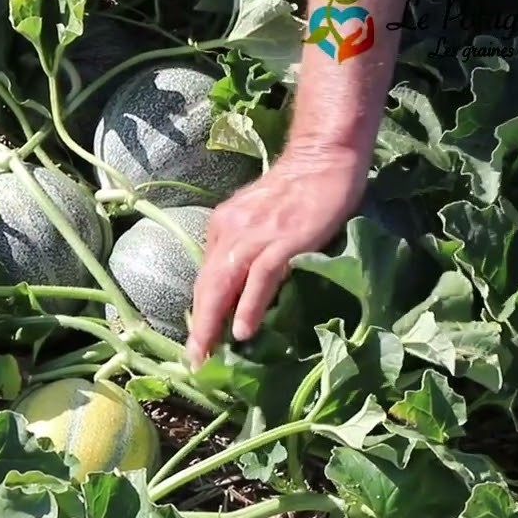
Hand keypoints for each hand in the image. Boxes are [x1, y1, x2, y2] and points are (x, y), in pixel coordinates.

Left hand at [185, 143, 368, 367]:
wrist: (323, 157)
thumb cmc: (297, 190)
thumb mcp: (258, 217)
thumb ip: (246, 245)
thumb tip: (240, 285)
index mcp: (223, 225)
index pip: (205, 276)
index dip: (200, 310)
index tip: (197, 340)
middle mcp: (231, 230)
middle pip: (206, 285)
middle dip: (198, 326)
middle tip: (194, 360)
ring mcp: (256, 235)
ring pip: (224, 284)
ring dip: (213, 323)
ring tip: (208, 354)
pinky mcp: (284, 240)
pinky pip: (260, 278)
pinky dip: (248, 306)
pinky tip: (243, 330)